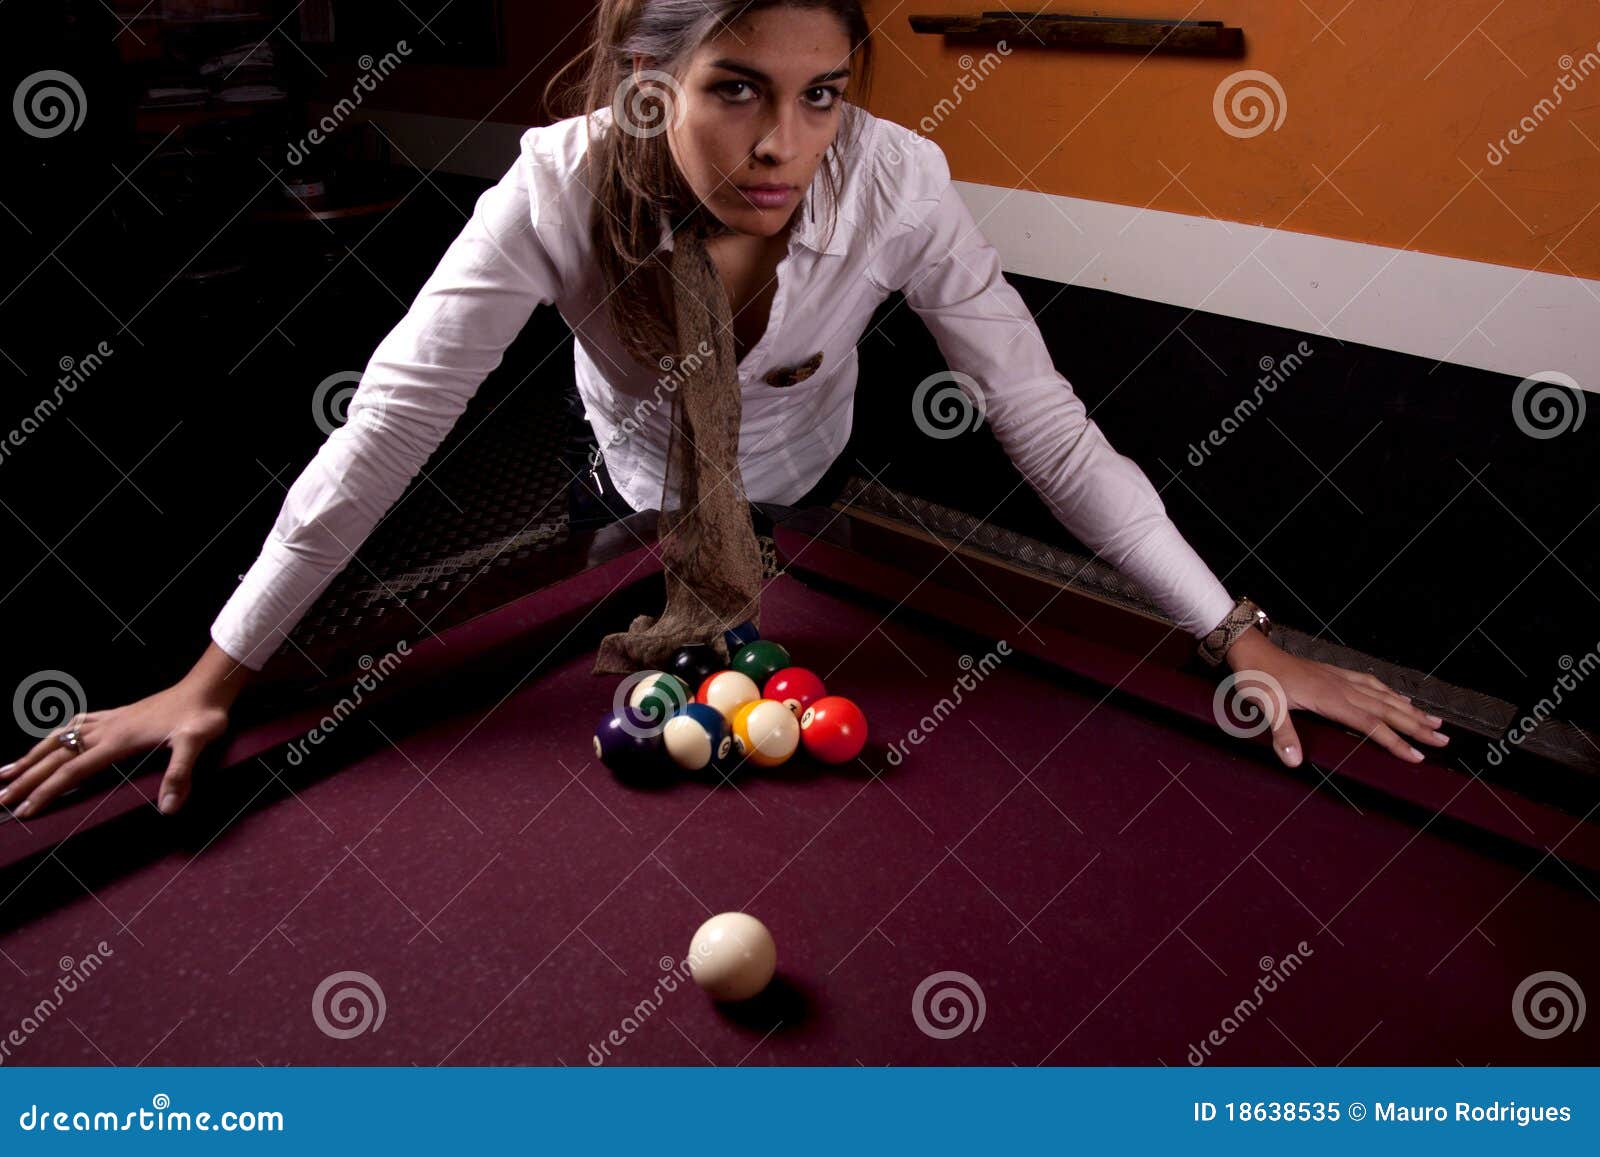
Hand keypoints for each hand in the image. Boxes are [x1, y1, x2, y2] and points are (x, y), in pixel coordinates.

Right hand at [1, 684, 231, 819]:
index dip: (47, 792)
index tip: (24, 811)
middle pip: (56, 757)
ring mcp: (110, 720)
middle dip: (26, 779)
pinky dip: (56, 735)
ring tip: (6, 771)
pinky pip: (76, 724)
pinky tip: (51, 739)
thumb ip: (180, 774)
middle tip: (0, 799)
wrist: (208, 687)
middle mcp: (106, 729)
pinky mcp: (119, 714)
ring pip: (59, 739)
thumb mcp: (197, 744)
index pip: (73, 771)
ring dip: (32, 756)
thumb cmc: (203, 716)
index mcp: (117, 742)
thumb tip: (168, 809)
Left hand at [1221, 627, 1448, 767]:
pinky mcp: (1334, 673)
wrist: (1250, 649)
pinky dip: (1390, 692)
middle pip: (1387, 709)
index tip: (1418, 757)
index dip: (1395, 742)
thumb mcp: (1264, 707)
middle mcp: (1341, 687)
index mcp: (1329, 698)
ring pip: (1383, 696)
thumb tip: (1294, 763)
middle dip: (1416, 727)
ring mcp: (1339, 678)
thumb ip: (1281, 735)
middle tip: (1444, 740)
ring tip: (1435, 722)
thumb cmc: (1257, 679)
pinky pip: (1371, 683)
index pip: (1370, 724)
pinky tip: (1401, 697)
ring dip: (1410, 710)